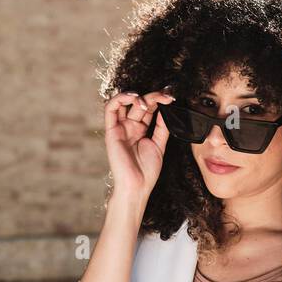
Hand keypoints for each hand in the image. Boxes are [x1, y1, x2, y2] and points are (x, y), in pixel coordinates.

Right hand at [104, 89, 175, 206]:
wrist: (137, 186)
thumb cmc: (147, 171)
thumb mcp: (159, 145)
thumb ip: (162, 127)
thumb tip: (166, 109)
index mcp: (141, 130)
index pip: (149, 109)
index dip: (159, 101)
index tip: (170, 98)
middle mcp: (130, 127)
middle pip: (139, 104)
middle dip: (152, 97)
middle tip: (165, 96)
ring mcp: (120, 128)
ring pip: (123, 103)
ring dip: (136, 96)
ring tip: (147, 100)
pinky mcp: (111, 131)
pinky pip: (110, 109)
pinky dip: (119, 99)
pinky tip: (133, 97)